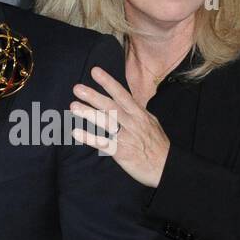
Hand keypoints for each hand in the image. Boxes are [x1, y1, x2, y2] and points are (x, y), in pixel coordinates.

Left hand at [70, 66, 170, 187]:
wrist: (167, 167)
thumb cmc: (158, 145)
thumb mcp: (151, 122)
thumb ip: (137, 111)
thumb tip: (127, 100)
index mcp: (139, 114)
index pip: (122, 94)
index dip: (108, 82)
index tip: (95, 71)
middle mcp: (132, 122)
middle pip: (111, 106)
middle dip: (93, 96)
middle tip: (77, 88)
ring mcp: (126, 137)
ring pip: (106, 121)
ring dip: (88, 113)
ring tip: (73, 106)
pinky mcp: (121, 152)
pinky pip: (103, 143)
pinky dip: (89, 137)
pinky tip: (76, 132)